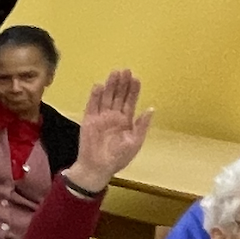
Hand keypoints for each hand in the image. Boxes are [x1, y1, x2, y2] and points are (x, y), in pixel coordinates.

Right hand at [69, 69, 154, 190]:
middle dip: (122, 83)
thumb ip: (142, 126)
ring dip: (110, 86)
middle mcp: (114, 116)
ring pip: (106, 97)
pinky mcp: (89, 120)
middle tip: (125, 70)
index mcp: (126, 121)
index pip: (130, 101)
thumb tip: (151, 109)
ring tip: (115, 73)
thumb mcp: (135, 143)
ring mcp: (101, 117)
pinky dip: (95, 96)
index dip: (133, 90)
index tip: (136, 78)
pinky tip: (99, 86)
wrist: (98, 168)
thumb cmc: (118, 158)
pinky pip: (92, 106)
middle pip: (118, 96)